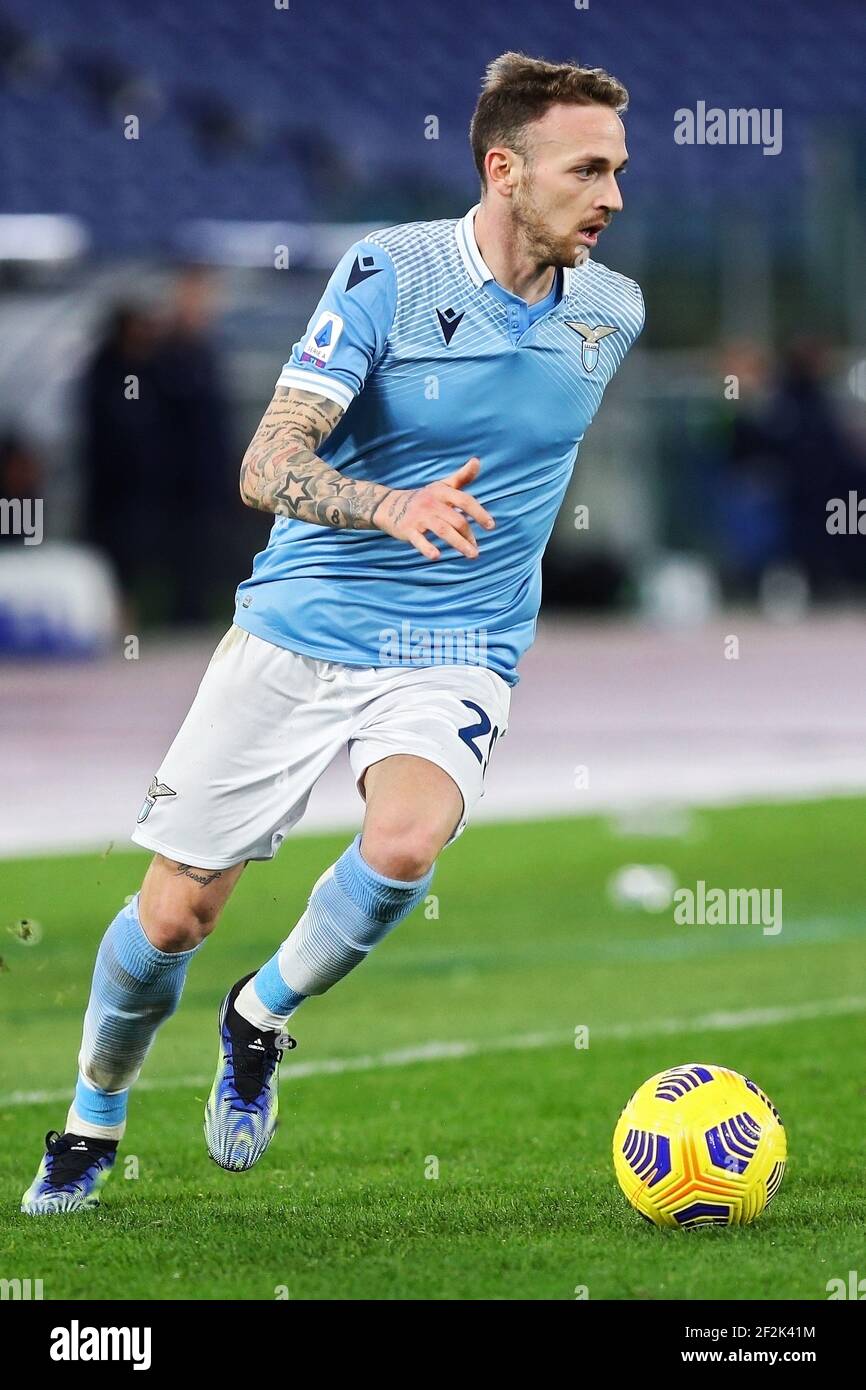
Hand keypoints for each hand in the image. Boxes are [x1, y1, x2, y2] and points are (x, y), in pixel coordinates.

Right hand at [373, 457, 494, 559]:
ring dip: (459, 544)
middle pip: (456, 520)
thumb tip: (477, 461)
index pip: (465, 501)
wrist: (390, 505)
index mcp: (442, 492)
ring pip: (443, 531)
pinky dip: (427, 548)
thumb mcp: (442, 485)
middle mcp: (431, 503)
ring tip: (472, 555)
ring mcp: (419, 517)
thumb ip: (462, 477)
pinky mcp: (408, 529)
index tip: (491, 526)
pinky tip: (437, 556)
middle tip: (476, 551)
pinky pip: (419, 540)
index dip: (479, 513)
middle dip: (469, 535)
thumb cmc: (424, 497)